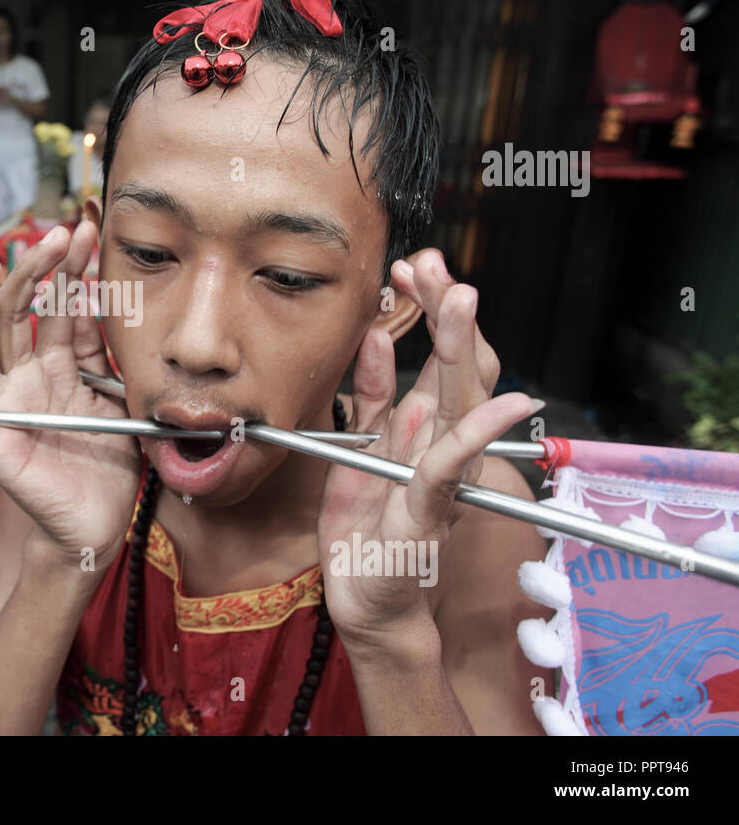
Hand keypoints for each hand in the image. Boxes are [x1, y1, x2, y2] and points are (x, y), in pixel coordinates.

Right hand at [0, 219, 140, 568]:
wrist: (100, 525)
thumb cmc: (107, 464)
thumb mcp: (114, 397)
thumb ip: (100, 353)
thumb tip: (93, 296)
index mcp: (56, 364)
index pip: (54, 305)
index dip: (67, 270)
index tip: (84, 232)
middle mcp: (23, 377)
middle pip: (14, 312)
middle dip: (33, 271)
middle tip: (54, 237)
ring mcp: (2, 406)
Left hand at [317, 249, 539, 657]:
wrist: (365, 599)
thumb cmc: (366, 528)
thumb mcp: (358, 451)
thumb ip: (370, 399)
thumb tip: (379, 339)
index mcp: (422, 429)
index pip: (437, 358)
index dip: (428, 311)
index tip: (412, 268)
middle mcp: (443, 446)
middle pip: (455, 368)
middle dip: (446, 312)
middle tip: (436, 265)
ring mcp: (442, 476)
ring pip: (459, 402)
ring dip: (460, 349)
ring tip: (462, 299)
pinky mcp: (430, 510)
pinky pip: (452, 464)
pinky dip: (477, 432)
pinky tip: (507, 402)